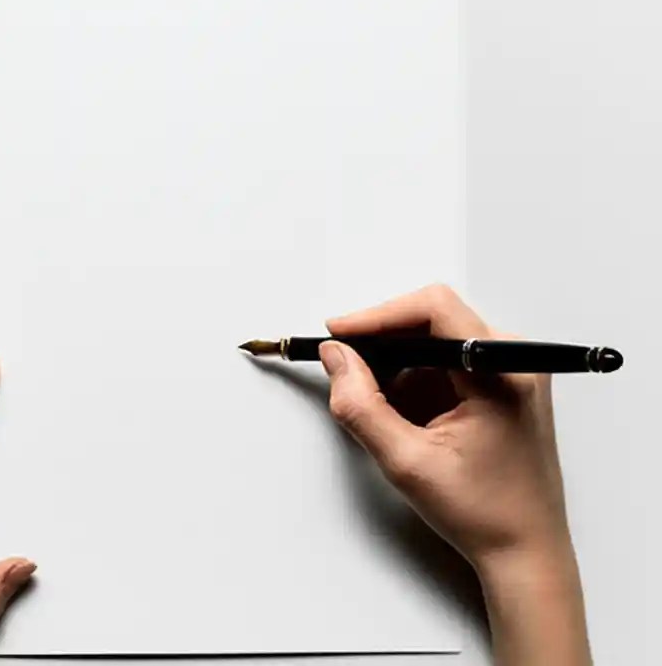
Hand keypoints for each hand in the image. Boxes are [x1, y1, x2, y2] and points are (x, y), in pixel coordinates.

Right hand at [319, 284, 589, 664]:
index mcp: (503, 373)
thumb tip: (335, 357)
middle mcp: (514, 362)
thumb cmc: (483, 512)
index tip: (339, 335)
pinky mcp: (502, 387)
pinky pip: (446, 366)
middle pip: (432, 322)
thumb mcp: (406, 462)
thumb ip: (362, 406)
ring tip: (388, 418)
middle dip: (384, 347)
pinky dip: (415, 386)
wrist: (525, 550)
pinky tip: (410, 424)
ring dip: (399, 371)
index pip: (434, 309)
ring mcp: (511, 373)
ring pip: (435, 345)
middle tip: (347, 376)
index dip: (378, 315)